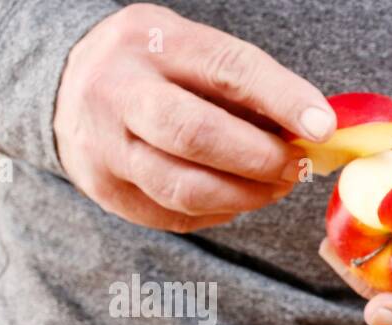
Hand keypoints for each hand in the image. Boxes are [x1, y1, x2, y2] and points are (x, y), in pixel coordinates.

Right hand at [53, 3, 334, 232]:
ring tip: (275, 186)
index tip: (322, 126)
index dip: (280, 99)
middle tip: (295, 166)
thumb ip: (247, 85)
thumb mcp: (193, 52)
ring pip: (185, 188)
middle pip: (196, 135)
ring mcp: (105, 146)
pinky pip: (176, 216)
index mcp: (149, 42)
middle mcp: (118, 92)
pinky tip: (238, 196)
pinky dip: (221, 211)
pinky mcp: (107, 190)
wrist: (69, 86)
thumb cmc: (156, 70)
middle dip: (260, 158)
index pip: (224, 70)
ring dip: (246, 195)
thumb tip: (313, 128)